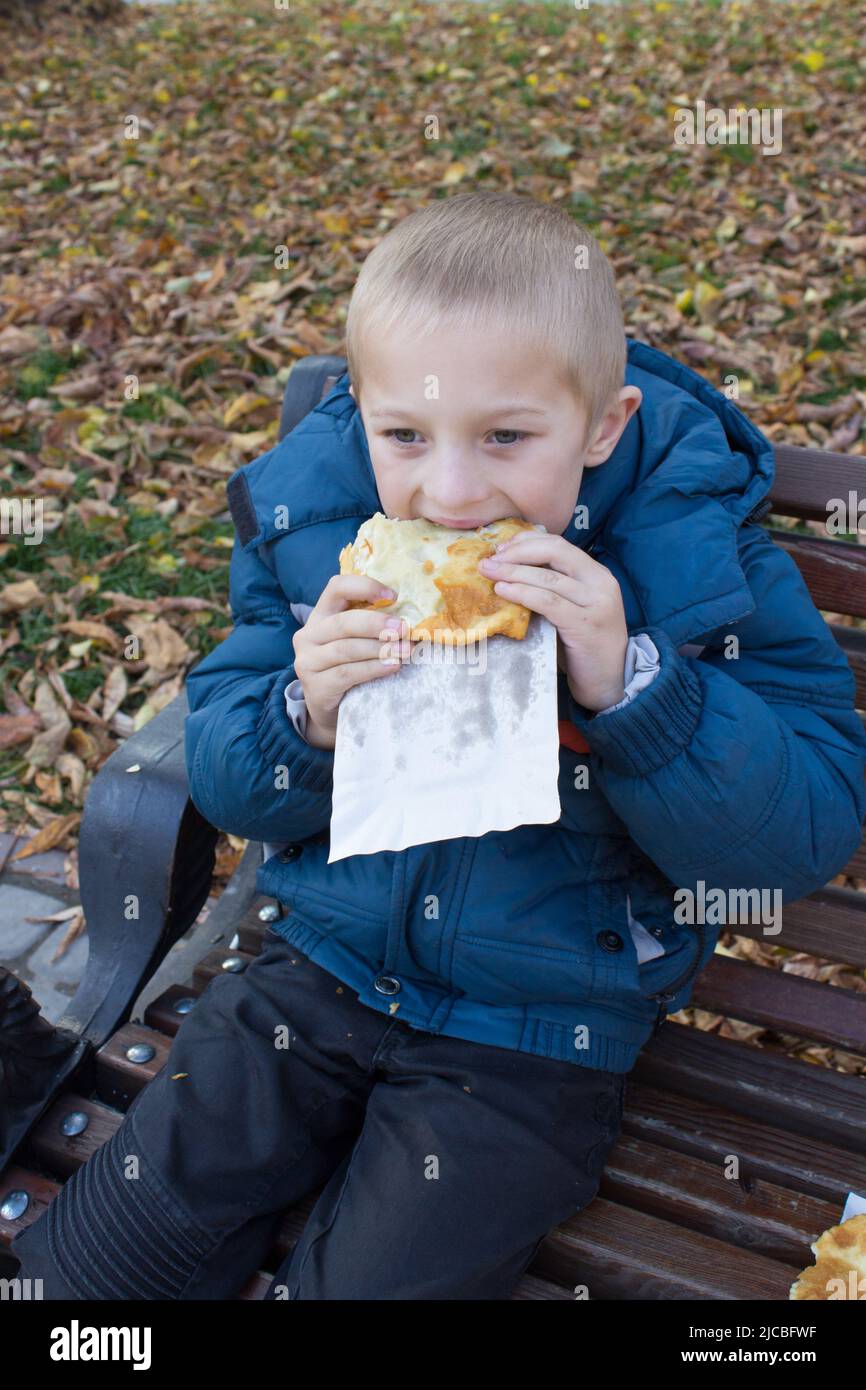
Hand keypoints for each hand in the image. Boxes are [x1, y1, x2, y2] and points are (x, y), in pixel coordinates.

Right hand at [292, 574, 414, 740]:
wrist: (332, 710)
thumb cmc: (350, 667)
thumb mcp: (356, 641)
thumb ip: (373, 625)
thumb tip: (414, 616)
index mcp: (321, 614)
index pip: (337, 587)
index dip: (365, 586)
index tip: (393, 596)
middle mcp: (308, 635)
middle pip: (343, 623)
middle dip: (376, 624)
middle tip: (404, 629)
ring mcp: (307, 661)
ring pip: (346, 649)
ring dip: (380, 649)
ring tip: (406, 650)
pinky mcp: (314, 686)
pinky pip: (347, 673)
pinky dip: (373, 668)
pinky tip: (393, 666)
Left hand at [477, 534, 628, 711]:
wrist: (609, 682)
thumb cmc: (584, 646)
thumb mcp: (572, 609)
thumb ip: (553, 589)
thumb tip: (509, 571)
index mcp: (597, 574)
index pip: (559, 545)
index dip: (527, 542)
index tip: (501, 548)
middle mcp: (601, 582)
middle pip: (555, 552)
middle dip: (517, 553)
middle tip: (489, 560)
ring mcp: (597, 603)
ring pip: (548, 577)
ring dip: (513, 572)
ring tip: (488, 573)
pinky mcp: (586, 625)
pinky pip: (549, 602)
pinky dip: (522, 593)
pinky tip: (503, 591)